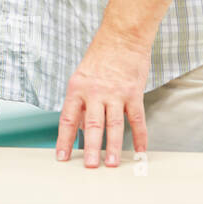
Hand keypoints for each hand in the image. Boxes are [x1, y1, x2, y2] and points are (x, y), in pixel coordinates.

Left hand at [55, 30, 151, 167]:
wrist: (121, 37)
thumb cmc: (100, 56)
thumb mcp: (81, 76)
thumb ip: (80, 102)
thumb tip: (79, 127)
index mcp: (77, 88)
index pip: (67, 119)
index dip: (64, 139)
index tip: (62, 156)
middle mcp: (94, 92)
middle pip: (91, 125)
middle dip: (90, 148)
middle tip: (90, 166)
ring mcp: (115, 93)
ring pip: (113, 125)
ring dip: (113, 147)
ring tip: (112, 164)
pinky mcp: (133, 93)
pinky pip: (137, 119)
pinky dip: (140, 136)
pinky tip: (140, 151)